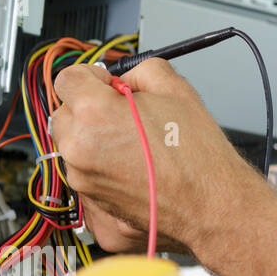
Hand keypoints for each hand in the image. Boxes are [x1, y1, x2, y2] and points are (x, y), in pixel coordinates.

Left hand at [52, 58, 258, 253]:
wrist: (211, 205)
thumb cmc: (199, 155)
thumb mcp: (178, 90)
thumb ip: (143, 71)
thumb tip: (126, 77)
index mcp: (95, 113)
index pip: (68, 79)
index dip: (92, 77)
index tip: (108, 84)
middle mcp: (79, 147)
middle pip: (65, 114)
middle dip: (89, 110)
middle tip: (126, 116)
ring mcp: (82, 180)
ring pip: (73, 147)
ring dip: (94, 140)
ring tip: (136, 146)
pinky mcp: (92, 203)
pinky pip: (86, 175)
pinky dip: (103, 169)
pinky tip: (135, 169)